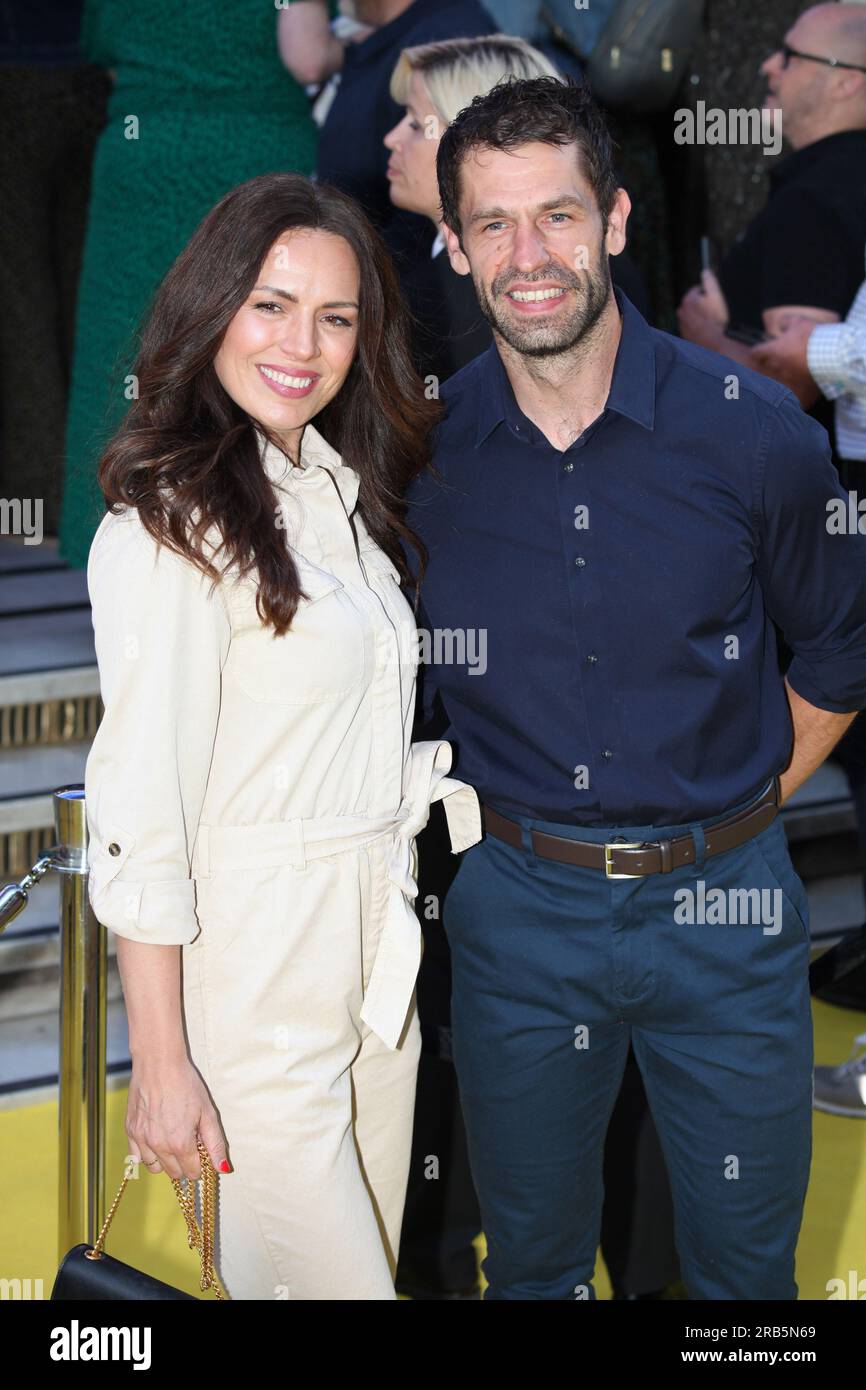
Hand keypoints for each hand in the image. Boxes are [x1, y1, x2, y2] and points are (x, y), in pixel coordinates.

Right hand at [126, 1055, 229, 1181]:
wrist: (159, 1064)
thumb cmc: (186, 1084)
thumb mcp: (208, 1112)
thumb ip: (216, 1143)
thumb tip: (223, 1168)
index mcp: (180, 1143)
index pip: (192, 1172)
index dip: (200, 1164)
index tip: (202, 1152)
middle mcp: (158, 1146)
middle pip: (175, 1173)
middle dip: (185, 1164)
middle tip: (189, 1143)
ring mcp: (141, 1140)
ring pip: (155, 1168)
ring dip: (166, 1161)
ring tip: (172, 1140)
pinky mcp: (130, 1131)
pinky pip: (137, 1157)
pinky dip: (147, 1155)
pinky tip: (156, 1140)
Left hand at [677, 269, 728, 347]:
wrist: (716, 345)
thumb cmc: (718, 320)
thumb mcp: (717, 296)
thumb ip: (710, 281)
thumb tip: (705, 271)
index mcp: (688, 300)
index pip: (697, 289)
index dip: (708, 293)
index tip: (715, 300)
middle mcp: (681, 312)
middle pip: (694, 302)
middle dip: (703, 304)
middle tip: (714, 312)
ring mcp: (682, 325)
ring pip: (693, 315)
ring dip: (701, 316)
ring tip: (711, 322)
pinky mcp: (685, 335)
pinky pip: (692, 326)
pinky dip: (698, 326)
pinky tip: (707, 330)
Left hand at [750, 316, 815, 380]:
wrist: (829, 353)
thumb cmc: (811, 336)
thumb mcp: (799, 322)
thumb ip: (787, 322)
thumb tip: (782, 322)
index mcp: (774, 350)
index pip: (755, 353)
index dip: (755, 351)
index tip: (757, 349)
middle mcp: (777, 365)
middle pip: (765, 365)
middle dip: (767, 360)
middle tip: (773, 356)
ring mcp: (787, 376)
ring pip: (778, 374)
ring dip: (781, 369)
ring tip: (789, 364)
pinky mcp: (799, 384)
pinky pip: (792, 383)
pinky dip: (794, 378)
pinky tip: (800, 373)